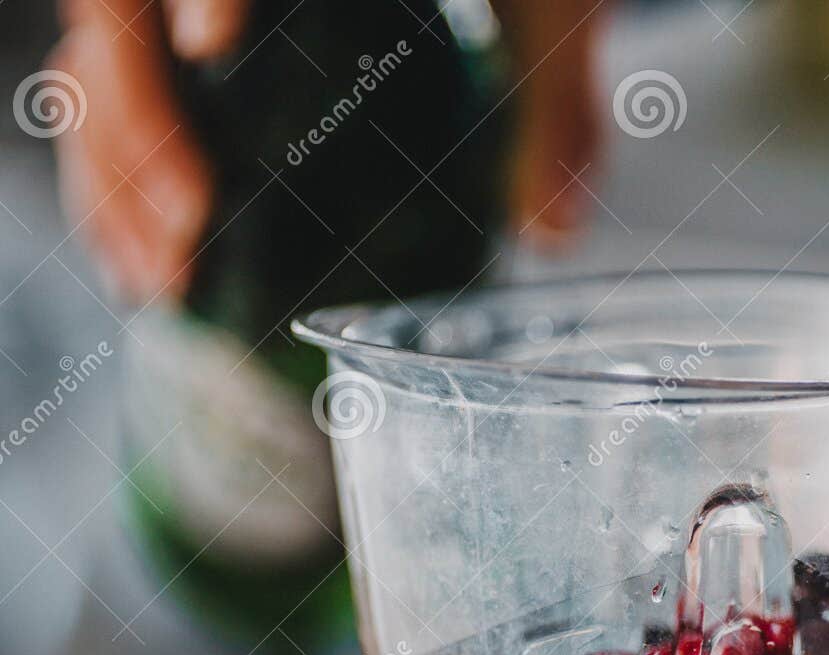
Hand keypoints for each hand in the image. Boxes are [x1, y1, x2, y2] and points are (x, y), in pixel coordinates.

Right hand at [49, 0, 602, 301]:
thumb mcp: (549, 15)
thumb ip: (554, 108)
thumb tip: (553, 229)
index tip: (213, 48)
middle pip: (120, 12)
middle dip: (137, 121)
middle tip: (190, 224)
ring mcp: (187, 11)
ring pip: (96, 64)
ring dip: (113, 175)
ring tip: (163, 276)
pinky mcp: (178, 61)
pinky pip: (107, 106)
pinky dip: (111, 187)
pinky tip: (142, 266)